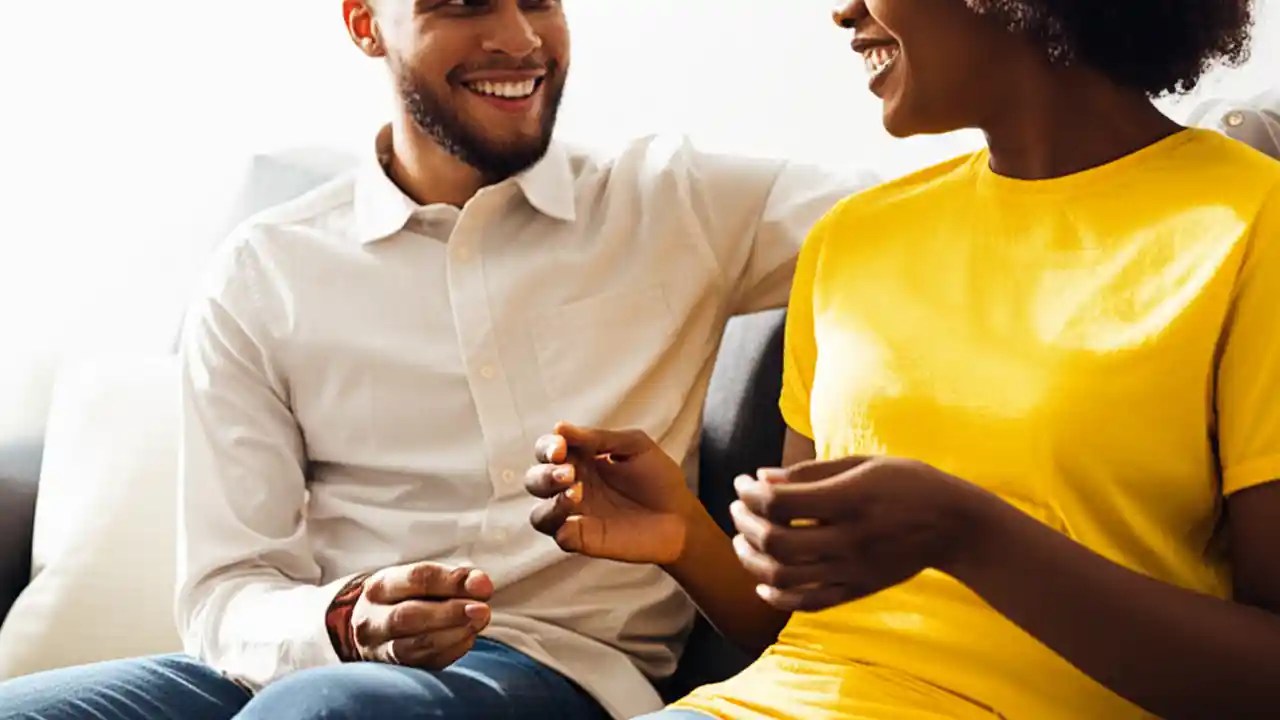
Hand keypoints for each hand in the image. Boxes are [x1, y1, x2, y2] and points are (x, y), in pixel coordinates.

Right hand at [351, 562, 494, 668]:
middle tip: (482, 610)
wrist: (377, 627)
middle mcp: (373, 620)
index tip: (483, 585)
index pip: (416, 579)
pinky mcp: (396, 670)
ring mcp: (380, 650)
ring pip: (415, 646)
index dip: (452, 581)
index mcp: (379, 587)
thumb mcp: (424, 579)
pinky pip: (426, 664)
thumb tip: (481, 585)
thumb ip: (455, 579)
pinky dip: (452, 650)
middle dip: (450, 613)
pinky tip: (468, 637)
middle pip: (408, 616)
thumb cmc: (408, 597)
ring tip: (478, 623)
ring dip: (454, 634)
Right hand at [525, 422, 698, 564]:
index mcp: (581, 460)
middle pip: (535, 481)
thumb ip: (598, 438)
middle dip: (544, 474)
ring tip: (576, 494)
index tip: (560, 447)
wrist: (681, 516)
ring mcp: (576, 516)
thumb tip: (559, 427)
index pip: (548, 450)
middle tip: (568, 473)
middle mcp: (572, 487)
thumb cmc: (658, 478)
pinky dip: (561, 528)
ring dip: (550, 502)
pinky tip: (577, 521)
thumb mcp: (634, 446)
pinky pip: (560, 537)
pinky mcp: (585, 540)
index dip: (547, 447)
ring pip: (539, 514)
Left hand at [732, 455, 1002, 611]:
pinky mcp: (857, 590)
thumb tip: (760, 478)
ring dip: (752, 559)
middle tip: (737, 509)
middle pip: (776, 542)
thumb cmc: (907, 483)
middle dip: (745, 524)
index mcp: (849, 500)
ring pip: (785, 576)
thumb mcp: (862, 463)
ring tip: (742, 540)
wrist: (954, 525)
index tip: (743, 483)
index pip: (781, 503)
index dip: (751, 493)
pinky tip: (763, 581)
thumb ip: (811, 472)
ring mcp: (852, 569)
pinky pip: (808, 602)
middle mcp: (848, 539)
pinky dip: (778, 596)